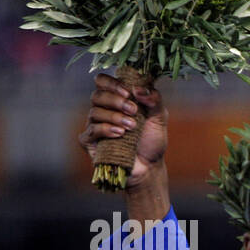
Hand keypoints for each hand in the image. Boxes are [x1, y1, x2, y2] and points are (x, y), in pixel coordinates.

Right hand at [78, 72, 167, 191]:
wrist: (149, 167)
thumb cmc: (152, 141)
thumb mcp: (160, 118)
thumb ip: (155, 100)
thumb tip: (139, 89)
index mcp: (116, 99)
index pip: (102, 82)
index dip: (112, 83)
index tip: (128, 92)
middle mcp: (103, 110)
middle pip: (97, 95)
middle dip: (116, 101)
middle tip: (133, 110)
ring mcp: (94, 125)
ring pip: (94, 111)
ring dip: (115, 117)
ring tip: (131, 127)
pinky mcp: (90, 141)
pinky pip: (92, 130)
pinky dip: (105, 129)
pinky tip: (119, 134)